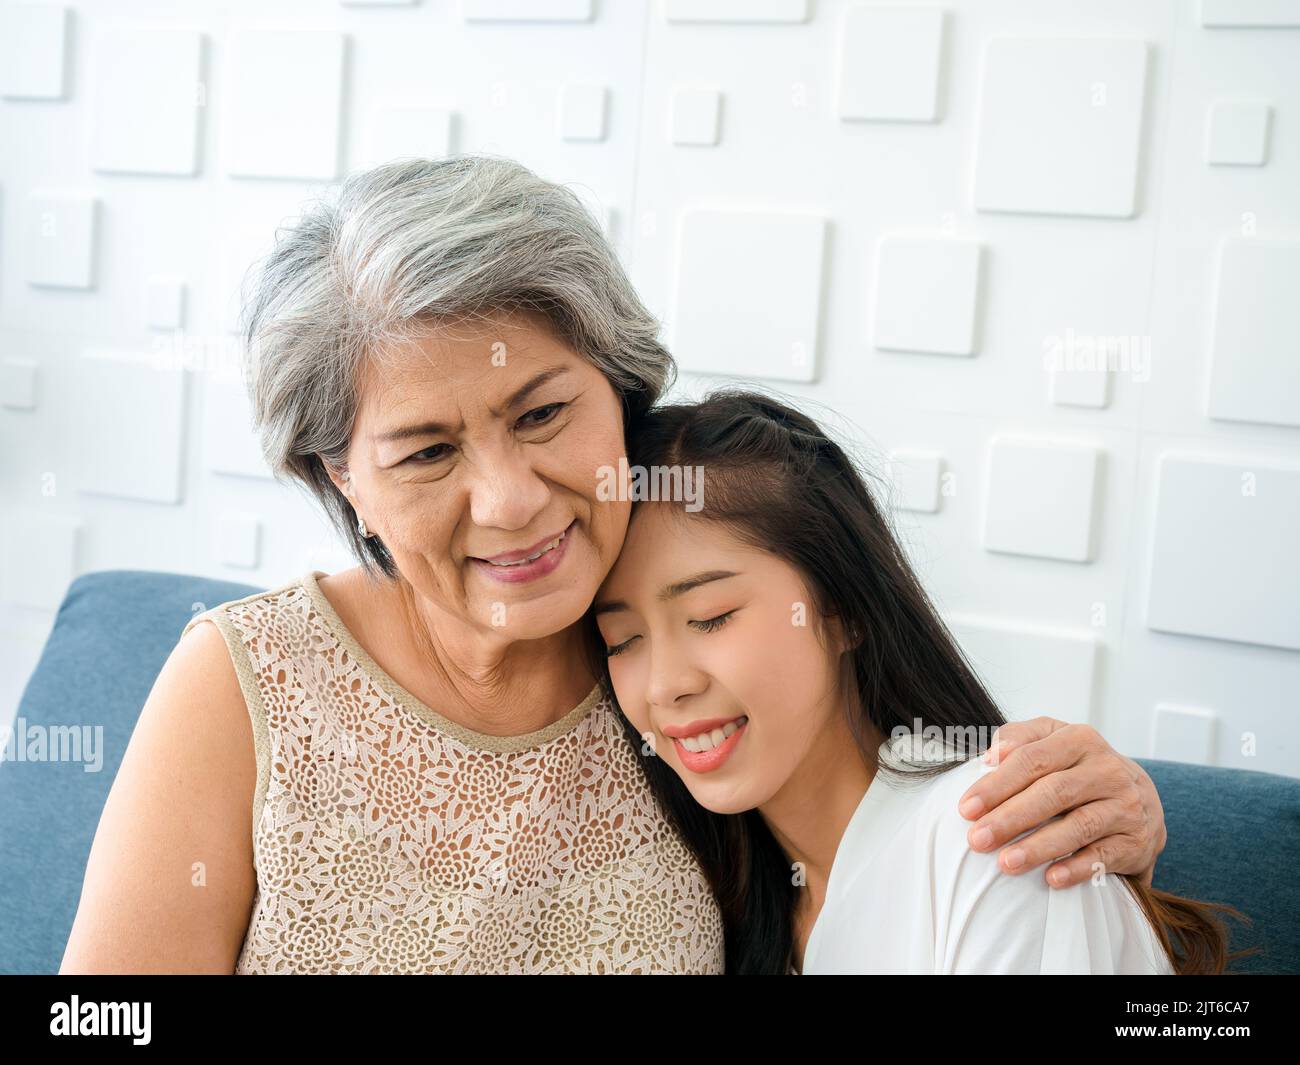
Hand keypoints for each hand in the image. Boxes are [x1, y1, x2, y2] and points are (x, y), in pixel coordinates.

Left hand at [957, 718, 1166, 888]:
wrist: (1137, 798)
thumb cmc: (1077, 768)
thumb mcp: (1053, 741)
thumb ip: (1020, 738)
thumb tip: (992, 754)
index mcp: (1080, 739)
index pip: (1032, 759)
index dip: (997, 784)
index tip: (966, 808)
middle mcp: (1107, 769)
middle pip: (1053, 792)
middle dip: (1010, 818)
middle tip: (977, 839)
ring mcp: (1126, 805)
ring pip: (1079, 826)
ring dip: (1039, 847)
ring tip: (1006, 863)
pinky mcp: (1136, 840)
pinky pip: (1105, 856)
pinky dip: (1077, 868)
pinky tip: (1051, 879)